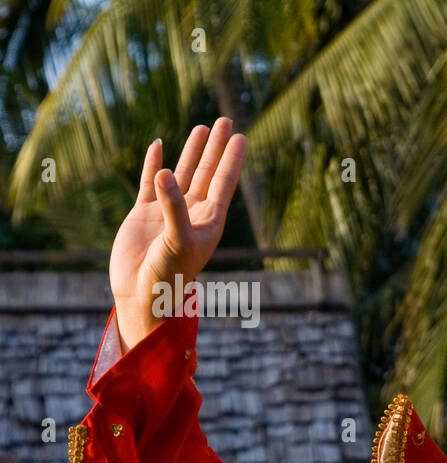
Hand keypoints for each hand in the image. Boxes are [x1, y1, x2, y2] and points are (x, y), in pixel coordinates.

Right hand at [109, 118, 246, 349]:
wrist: (143, 295)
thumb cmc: (168, 274)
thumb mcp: (176, 240)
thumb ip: (173, 206)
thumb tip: (166, 172)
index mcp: (208, 221)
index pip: (223, 182)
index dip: (231, 158)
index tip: (240, 136)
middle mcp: (191, 213)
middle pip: (207, 172)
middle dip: (216, 147)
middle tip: (226, 120)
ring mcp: (167, 212)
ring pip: (182, 174)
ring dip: (192, 151)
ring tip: (202, 127)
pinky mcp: (144, 215)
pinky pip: (149, 183)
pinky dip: (154, 163)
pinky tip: (159, 146)